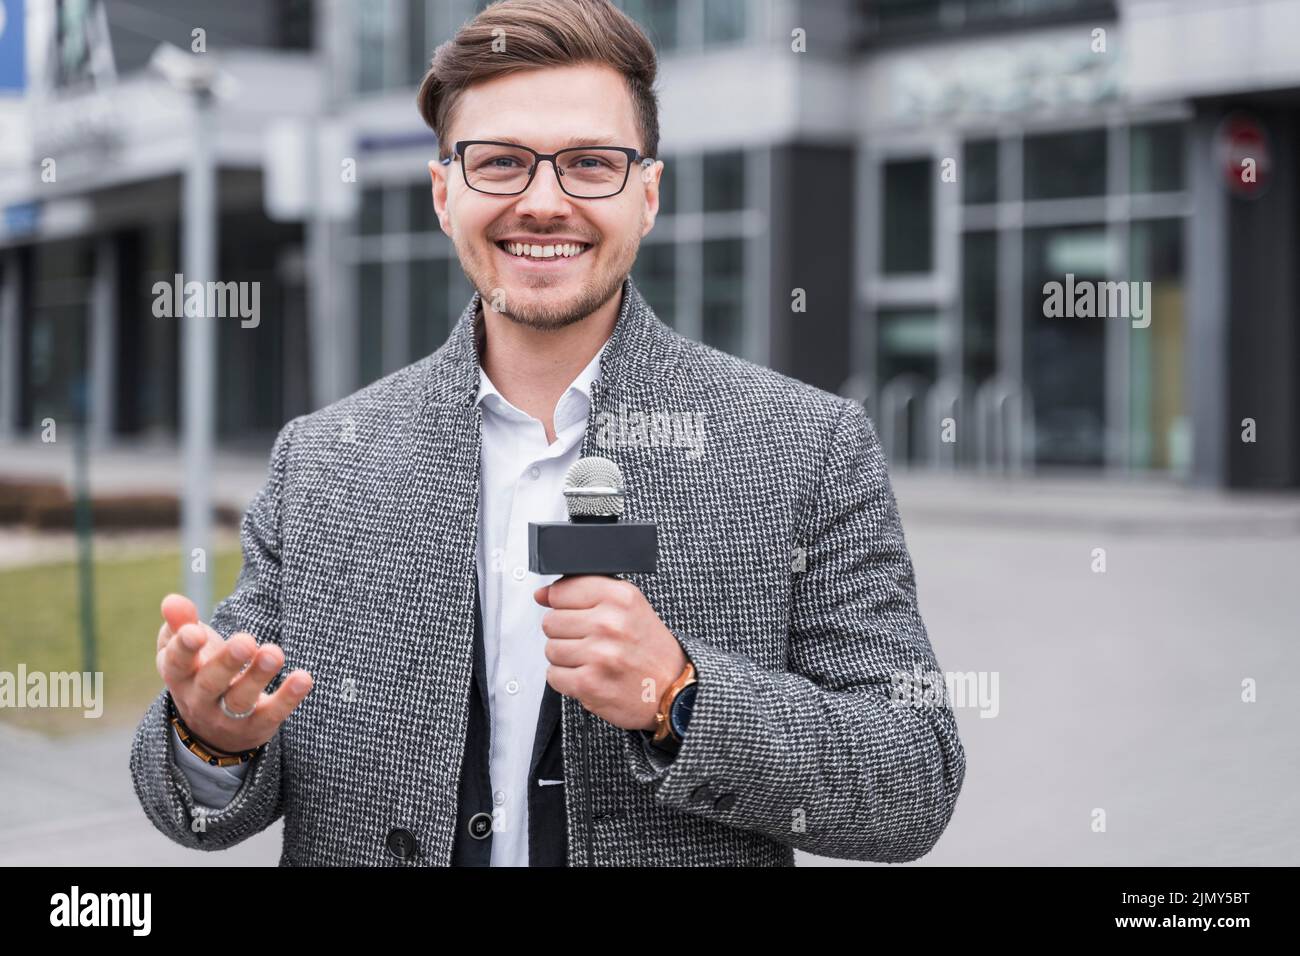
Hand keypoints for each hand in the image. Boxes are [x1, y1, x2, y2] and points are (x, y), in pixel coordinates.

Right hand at [155, 593, 312, 754]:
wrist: (211, 732)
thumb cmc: (198, 673)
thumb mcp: (184, 649)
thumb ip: (180, 623)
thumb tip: (171, 600)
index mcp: (180, 676)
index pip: (176, 663)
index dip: (183, 648)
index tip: (195, 632)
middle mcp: (199, 700)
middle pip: (211, 683)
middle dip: (227, 662)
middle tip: (246, 641)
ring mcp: (227, 717)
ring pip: (240, 701)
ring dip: (258, 677)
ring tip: (274, 653)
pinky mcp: (257, 726)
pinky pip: (272, 715)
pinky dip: (289, 698)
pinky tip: (304, 678)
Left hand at [534, 576, 686, 732]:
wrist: (673, 690)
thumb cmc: (650, 649)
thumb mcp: (629, 607)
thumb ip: (586, 593)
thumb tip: (542, 594)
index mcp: (620, 597)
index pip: (561, 590)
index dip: (564, 604)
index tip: (577, 614)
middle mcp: (610, 623)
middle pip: (551, 621)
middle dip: (566, 633)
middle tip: (591, 641)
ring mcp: (599, 655)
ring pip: (550, 649)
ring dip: (567, 658)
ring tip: (593, 660)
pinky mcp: (589, 684)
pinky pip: (553, 675)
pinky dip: (567, 679)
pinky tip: (590, 675)